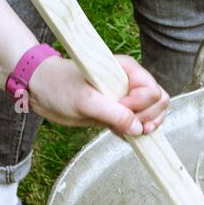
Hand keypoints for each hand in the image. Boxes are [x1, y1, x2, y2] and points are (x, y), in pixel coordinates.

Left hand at [28, 54, 168, 136]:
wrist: (43, 91)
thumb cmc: (60, 87)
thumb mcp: (85, 102)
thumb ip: (113, 114)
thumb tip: (138, 129)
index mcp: (126, 70)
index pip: (153, 90)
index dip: (140, 105)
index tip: (120, 108)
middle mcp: (130, 82)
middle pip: (160, 101)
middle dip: (148, 117)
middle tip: (125, 125)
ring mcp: (127, 98)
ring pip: (154, 113)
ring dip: (145, 126)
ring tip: (124, 131)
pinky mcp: (120, 112)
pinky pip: (140, 124)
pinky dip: (135, 132)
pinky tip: (120, 133)